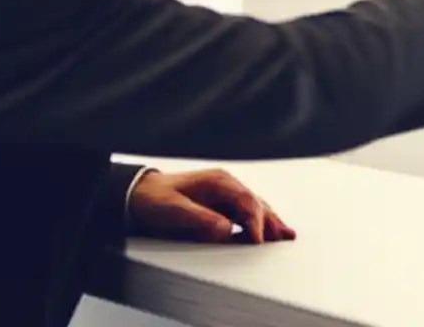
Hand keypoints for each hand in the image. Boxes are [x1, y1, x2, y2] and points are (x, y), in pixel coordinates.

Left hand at [128, 169, 295, 244]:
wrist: (138, 194)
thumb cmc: (154, 198)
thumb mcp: (174, 209)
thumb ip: (200, 218)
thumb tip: (226, 228)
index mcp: (218, 182)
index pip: (246, 201)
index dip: (256, 222)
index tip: (259, 241)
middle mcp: (226, 185)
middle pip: (256, 204)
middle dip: (271, 221)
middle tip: (283, 239)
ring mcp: (225, 194)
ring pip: (255, 208)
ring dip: (270, 222)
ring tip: (286, 236)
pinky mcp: (221, 205)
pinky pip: (245, 214)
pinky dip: (259, 223)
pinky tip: (268, 232)